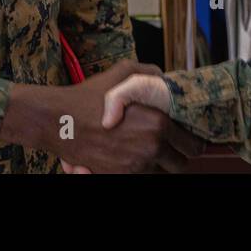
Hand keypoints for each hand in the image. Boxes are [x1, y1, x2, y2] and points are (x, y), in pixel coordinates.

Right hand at [59, 70, 188, 173]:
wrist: (58, 120)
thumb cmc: (89, 96)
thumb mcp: (121, 72)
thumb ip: (149, 73)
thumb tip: (164, 78)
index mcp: (157, 123)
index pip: (192, 144)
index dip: (193, 140)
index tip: (188, 138)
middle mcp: (149, 148)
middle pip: (180, 165)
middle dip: (178, 156)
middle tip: (171, 147)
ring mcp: (134, 167)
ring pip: (160, 174)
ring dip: (158, 165)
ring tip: (149, 150)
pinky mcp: (118, 177)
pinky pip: (140, 178)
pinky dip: (139, 170)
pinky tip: (132, 156)